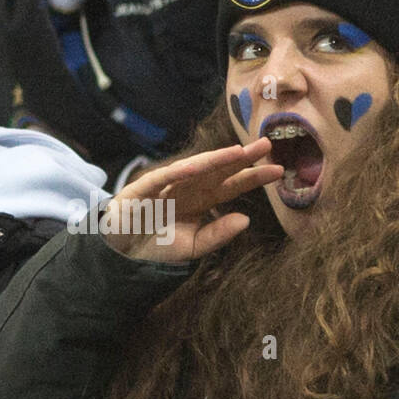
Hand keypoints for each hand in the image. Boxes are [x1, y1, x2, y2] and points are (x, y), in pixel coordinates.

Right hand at [101, 137, 280, 262]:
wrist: (119, 254)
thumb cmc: (155, 246)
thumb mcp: (192, 247)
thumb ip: (217, 235)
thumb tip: (245, 220)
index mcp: (201, 201)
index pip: (232, 185)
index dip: (253, 177)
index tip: (278, 171)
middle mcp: (187, 188)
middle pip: (219, 170)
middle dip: (241, 158)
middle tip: (267, 144)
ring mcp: (167, 186)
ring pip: (195, 169)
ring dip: (216, 159)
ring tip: (238, 152)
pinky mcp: (144, 188)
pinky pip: (164, 178)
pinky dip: (179, 172)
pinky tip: (198, 167)